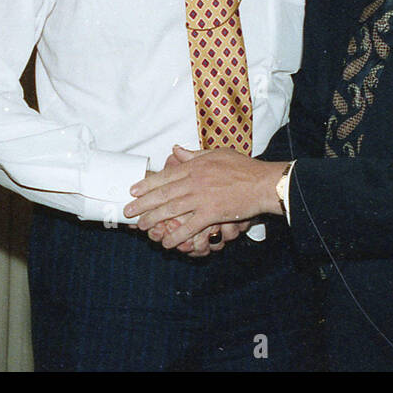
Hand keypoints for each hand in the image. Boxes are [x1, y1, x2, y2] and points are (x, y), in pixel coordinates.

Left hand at [124, 146, 282, 249]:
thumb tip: (176, 150)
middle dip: (143, 204)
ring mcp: (202, 198)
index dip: (147, 184)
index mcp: (196, 166)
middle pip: (163, 194)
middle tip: (128, 211)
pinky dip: (177, 236)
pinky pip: (190, 227)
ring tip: (141, 226)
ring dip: (154, 220)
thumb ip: (195, 153)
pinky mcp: (212, 213)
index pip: (166, 176)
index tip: (133, 190)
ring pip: (171, 210)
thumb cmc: (244, 168)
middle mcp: (195, 181)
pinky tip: (167, 242)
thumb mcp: (218, 153)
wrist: (263, 183)